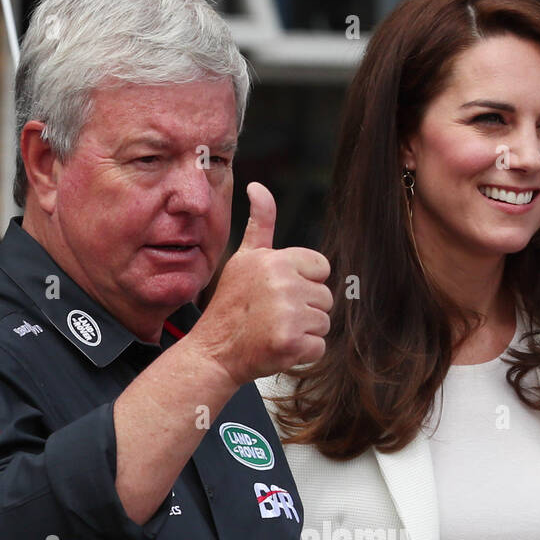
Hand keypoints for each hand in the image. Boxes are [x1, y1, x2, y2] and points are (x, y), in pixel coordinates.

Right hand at [190, 182, 331, 387]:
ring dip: (305, 332)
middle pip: (325, 297)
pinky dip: (303, 353)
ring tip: (275, 330)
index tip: (280, 293)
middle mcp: (282, 283)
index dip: (305, 283)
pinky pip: (319, 347)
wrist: (214, 352)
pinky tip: (279, 347)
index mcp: (275, 260)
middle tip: (273, 316)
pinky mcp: (290, 342)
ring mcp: (288, 314)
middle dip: (305, 310)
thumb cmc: (231, 306)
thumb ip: (260, 223)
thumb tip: (257, 186)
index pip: (321, 268)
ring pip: (324, 322)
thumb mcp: (243, 259)